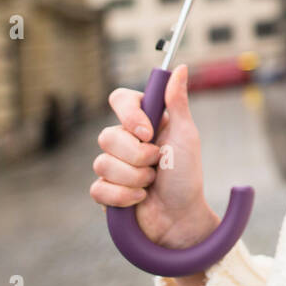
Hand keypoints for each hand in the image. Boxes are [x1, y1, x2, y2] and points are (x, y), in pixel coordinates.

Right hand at [89, 64, 218, 250]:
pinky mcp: (105, 190)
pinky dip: (123, 196)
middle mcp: (125, 140)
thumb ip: (177, 102)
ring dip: (134, 178)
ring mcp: (113, 165)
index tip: (148, 132)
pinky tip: (139, 199)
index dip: (129, 114)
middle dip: (137, 156)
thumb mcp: (186, 135)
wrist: (181, 217)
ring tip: (152, 184)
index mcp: (144, 121)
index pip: (119, 99)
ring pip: (102, 164)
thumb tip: (179, 68)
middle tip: (157, 165)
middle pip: (106, 135)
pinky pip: (98, 188)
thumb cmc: (187, 175)